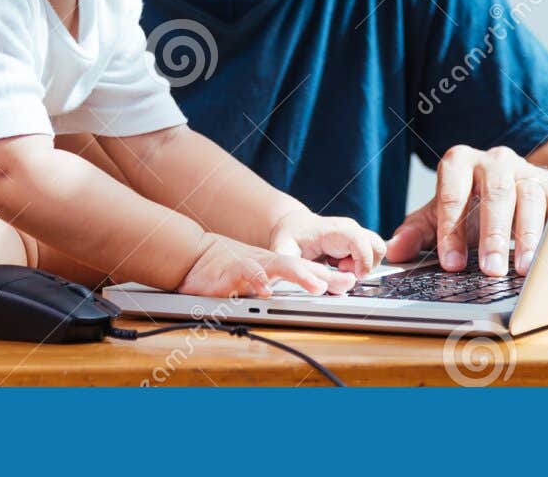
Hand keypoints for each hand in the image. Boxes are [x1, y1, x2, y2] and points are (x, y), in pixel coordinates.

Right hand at [178, 233, 356, 297]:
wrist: (197, 257)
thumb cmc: (232, 268)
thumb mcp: (263, 277)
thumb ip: (288, 283)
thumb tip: (323, 287)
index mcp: (277, 266)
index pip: (308, 269)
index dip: (330, 276)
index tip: (351, 283)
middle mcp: (268, 264)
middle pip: (300, 265)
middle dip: (322, 275)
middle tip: (343, 283)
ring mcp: (251, 265)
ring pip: (279, 266)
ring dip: (300, 274)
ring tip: (316, 285)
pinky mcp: (230, 272)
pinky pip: (246, 273)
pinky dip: (257, 280)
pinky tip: (266, 290)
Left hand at [268, 211, 385, 276]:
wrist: (294, 226)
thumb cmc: (289, 237)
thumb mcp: (283, 253)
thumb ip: (296, 270)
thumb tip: (319, 287)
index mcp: (335, 229)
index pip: (361, 241)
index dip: (364, 261)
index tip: (355, 276)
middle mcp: (351, 230)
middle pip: (377, 248)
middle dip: (365, 267)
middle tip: (341, 270)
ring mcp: (357, 235)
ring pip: (377, 253)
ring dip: (362, 267)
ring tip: (338, 267)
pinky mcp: (358, 243)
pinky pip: (370, 258)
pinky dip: (359, 267)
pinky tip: (339, 265)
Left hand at [386, 145, 547, 276]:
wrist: (513, 191)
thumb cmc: (473, 207)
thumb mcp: (442, 216)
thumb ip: (417, 232)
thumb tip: (393, 250)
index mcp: (460, 163)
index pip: (452, 192)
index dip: (451, 229)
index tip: (451, 263)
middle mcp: (494, 161)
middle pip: (494, 193)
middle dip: (492, 234)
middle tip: (489, 269)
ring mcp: (526, 171)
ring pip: (527, 196)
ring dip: (526, 235)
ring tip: (521, 268)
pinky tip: (545, 257)